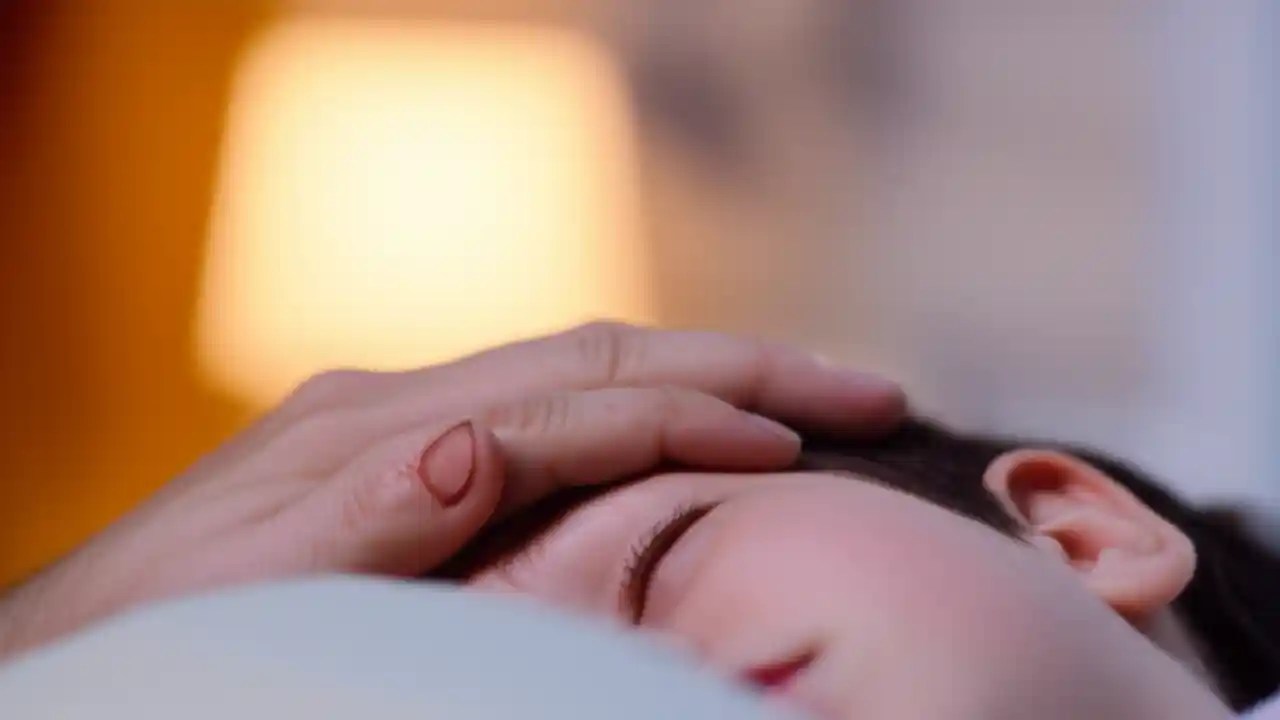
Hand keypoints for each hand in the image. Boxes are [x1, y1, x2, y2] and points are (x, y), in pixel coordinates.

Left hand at [0, 323, 902, 659]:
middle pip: (603, 355)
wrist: (77, 651)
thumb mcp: (256, 588)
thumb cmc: (164, 645)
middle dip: (742, 365)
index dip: (690, 420)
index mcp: (377, 436)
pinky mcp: (404, 450)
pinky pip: (553, 404)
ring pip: (589, 366)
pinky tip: (694, 422)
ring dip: (708, 371)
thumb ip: (366, 518)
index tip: (801, 446)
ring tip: (814, 393)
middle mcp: (400, 406)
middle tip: (867, 387)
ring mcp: (404, 419)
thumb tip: (467, 448)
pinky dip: (646, 404)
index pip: (573, 404)